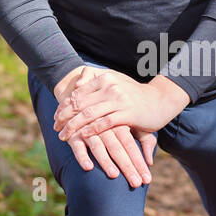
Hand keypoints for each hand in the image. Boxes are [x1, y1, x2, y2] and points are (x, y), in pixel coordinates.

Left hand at [53, 68, 190, 141]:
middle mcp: (110, 87)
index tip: (56, 116)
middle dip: (64, 117)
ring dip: (73, 126)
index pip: (78, 93)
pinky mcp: (128, 113)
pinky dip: (91, 131)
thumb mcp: (115, 82)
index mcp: (105, 78)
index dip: (64, 105)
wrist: (160, 100)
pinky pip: (104, 123)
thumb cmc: (134, 94)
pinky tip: (82, 137)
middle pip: (80, 104)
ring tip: (64, 135)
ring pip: (89, 114)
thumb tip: (77, 80)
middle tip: (56, 127)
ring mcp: (119, 100)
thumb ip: (96, 80)